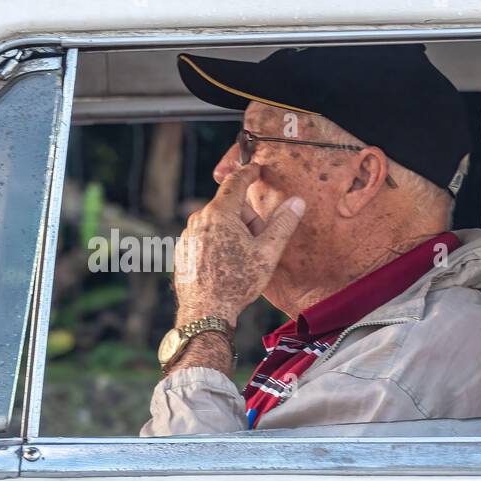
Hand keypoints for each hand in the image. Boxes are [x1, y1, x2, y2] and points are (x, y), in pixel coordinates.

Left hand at [172, 164, 305, 326]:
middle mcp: (199, 219)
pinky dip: (218, 244)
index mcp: (219, 214)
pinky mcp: (183, 250)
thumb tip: (297, 202)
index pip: (235, 182)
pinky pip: (205, 237)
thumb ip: (283, 223)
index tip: (256, 169)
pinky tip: (225, 266)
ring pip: (217, 223)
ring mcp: (188, 235)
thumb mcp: (267, 252)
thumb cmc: (236, 282)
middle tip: (257, 244)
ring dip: (232, 232)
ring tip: (240, 260)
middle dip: (247, 219)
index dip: (249, 173)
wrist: (206, 312)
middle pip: (229, 206)